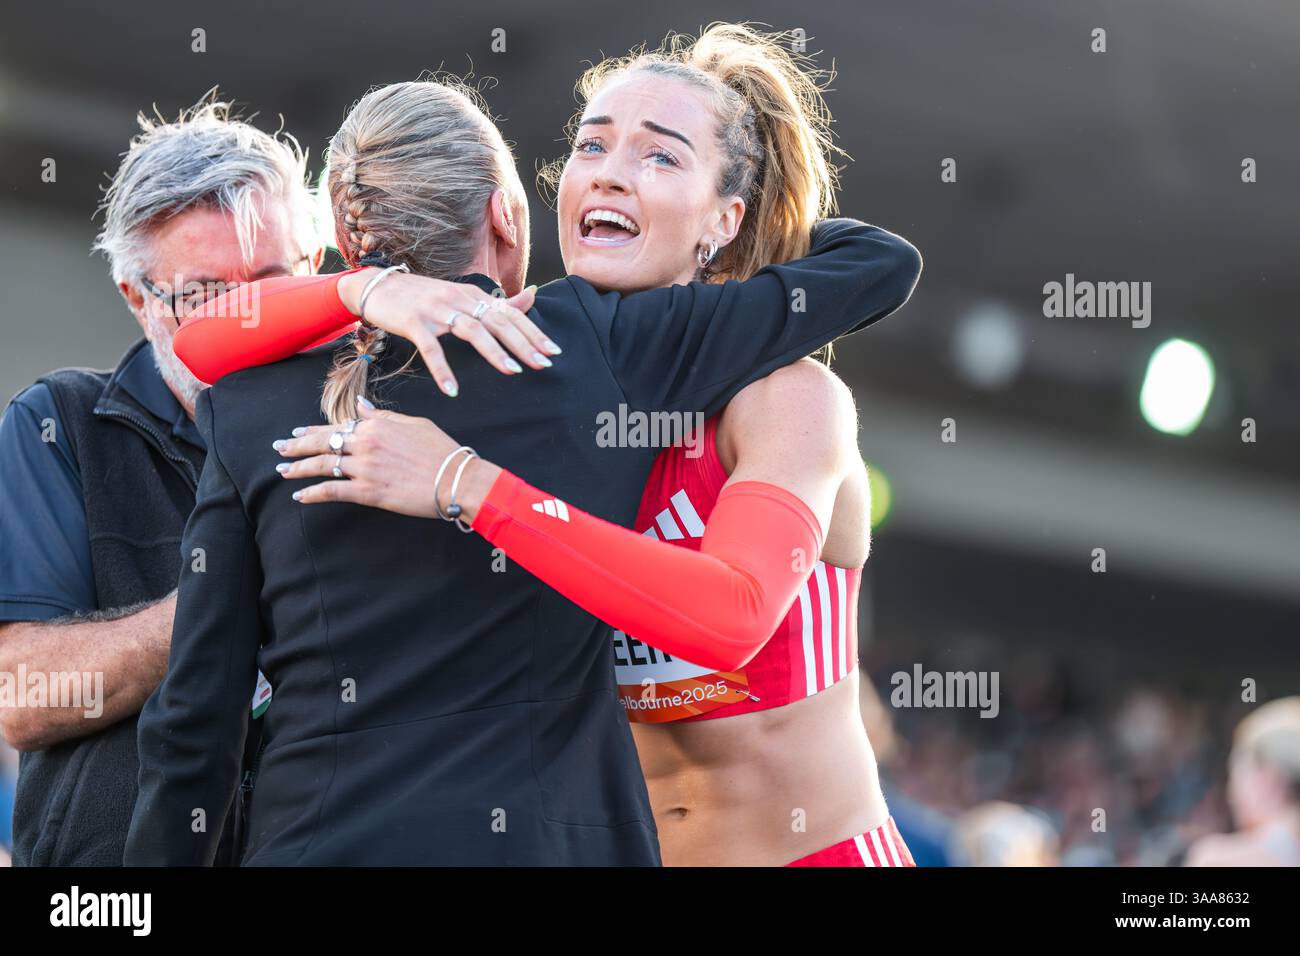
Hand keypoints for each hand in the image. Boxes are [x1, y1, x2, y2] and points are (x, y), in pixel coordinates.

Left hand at [273, 397, 501, 519]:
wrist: (456, 479)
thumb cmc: (442, 451)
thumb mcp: (413, 424)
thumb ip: (382, 416)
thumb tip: (360, 406)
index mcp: (376, 425)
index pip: (337, 426)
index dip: (313, 430)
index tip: (297, 432)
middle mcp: (365, 443)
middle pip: (321, 443)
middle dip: (296, 446)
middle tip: (278, 449)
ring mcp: (365, 468)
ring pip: (322, 466)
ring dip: (298, 468)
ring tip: (282, 471)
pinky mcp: (368, 492)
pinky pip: (332, 491)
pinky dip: (313, 493)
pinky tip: (300, 496)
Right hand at [337, 269, 561, 396]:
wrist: (377, 286)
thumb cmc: (422, 296)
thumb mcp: (461, 296)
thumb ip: (495, 303)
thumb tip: (532, 297)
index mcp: (472, 295)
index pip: (509, 313)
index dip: (532, 332)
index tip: (553, 351)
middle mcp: (458, 299)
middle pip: (497, 321)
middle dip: (523, 344)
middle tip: (543, 364)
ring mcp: (436, 310)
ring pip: (472, 331)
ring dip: (494, 352)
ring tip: (512, 372)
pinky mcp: (413, 322)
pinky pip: (431, 348)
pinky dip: (442, 369)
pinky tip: (452, 390)